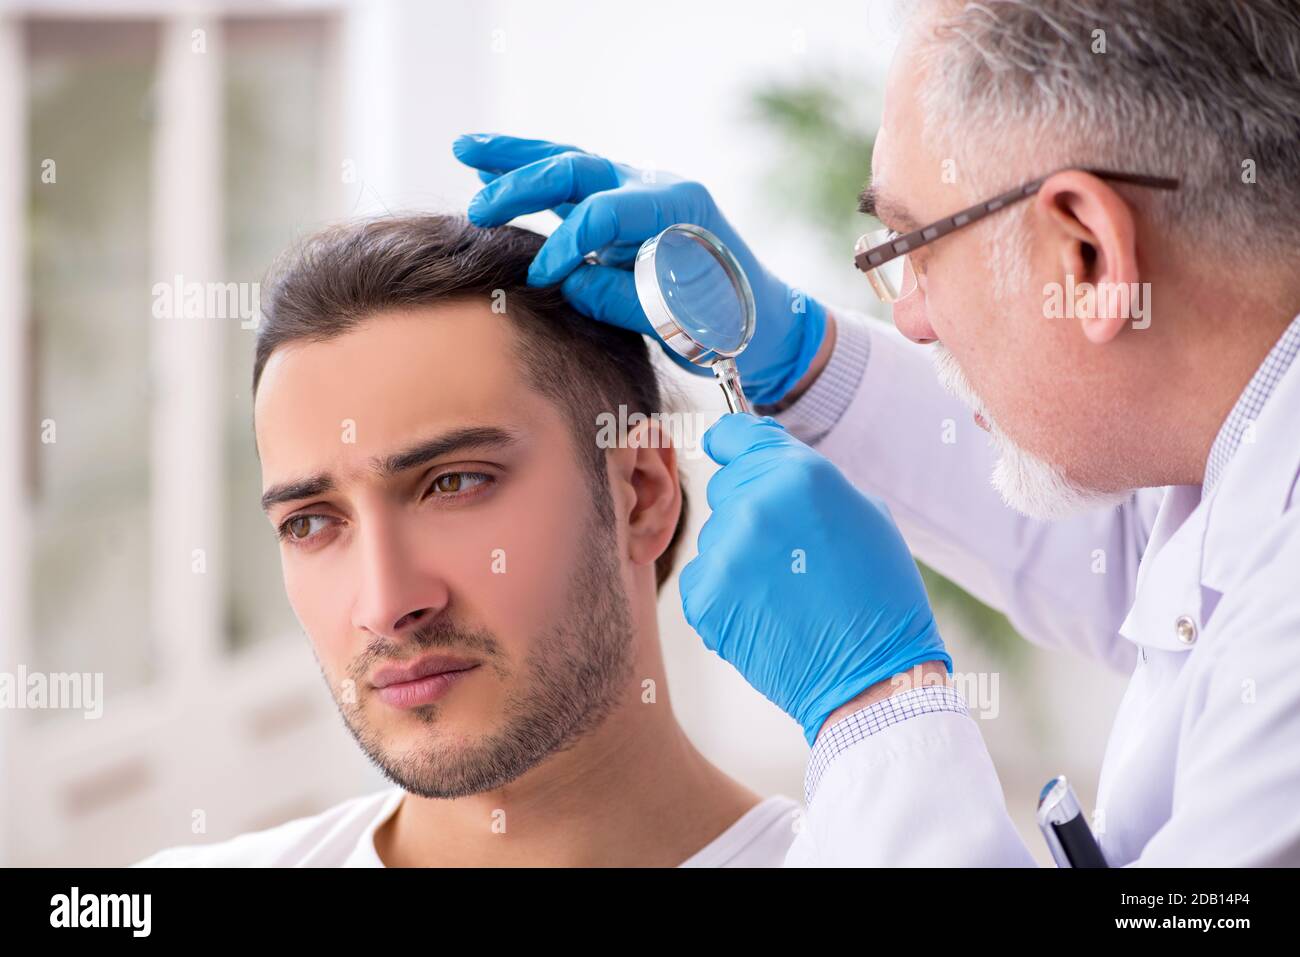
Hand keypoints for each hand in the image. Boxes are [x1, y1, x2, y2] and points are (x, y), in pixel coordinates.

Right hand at [452, 132, 828, 405]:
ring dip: (516, 160)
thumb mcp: (677, 318)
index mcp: (677, 206)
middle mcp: (654, 187)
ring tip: (466, 148)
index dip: (567, 244)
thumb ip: (618, 296)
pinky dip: (530, 177)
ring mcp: (636, 193)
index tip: (542, 277)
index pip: (605, 211)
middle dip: (524, 184)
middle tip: (479, 207)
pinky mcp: (621, 209)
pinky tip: (487, 168)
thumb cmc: (728, 322)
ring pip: (568, 164)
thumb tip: (565, 280)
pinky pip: (569, 187)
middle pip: (578, 169)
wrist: (761, 322)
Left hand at [679, 413, 951, 746]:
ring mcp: (725, 553)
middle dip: (750, 511)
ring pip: (715, 538)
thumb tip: (766, 459)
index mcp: (798, 474)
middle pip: (726, 488)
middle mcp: (755, 505)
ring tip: (784, 590)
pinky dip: (724, 595)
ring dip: (739, 557)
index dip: (733, 446)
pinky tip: (763, 612)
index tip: (728, 452)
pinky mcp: (704, 598)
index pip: (734, 435)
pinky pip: (701, 579)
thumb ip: (806, 478)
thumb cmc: (879, 595)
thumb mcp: (863, 513)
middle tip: (790, 552)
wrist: (872, 676)